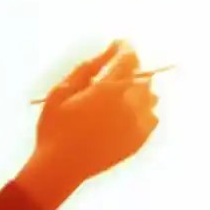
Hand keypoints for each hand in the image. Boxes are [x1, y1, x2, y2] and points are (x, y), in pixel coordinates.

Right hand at [22, 41, 158, 206]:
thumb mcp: (63, 90)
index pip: (129, 58)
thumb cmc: (56, 126)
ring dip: (138, 91)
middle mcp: (131, 104)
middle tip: (112, 74)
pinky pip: (152, 117)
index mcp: (110, 88)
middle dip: (131, 71)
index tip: (120, 44)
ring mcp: (139, 123)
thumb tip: (109, 50)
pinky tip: (124, 114)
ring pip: (151, 97)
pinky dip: (142, 111)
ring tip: (116, 96)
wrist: (63, 166)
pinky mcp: (141, 140)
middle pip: (143, 77)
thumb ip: (88, 68)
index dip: (125, 48)